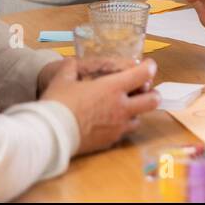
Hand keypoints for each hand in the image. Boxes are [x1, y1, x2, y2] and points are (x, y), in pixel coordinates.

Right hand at [40, 58, 160, 154]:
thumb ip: (70, 69)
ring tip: (125, 108)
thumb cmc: (58, 104)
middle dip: (152, 94)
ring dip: (136, 112)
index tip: (148, 65)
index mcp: (112, 88)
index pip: (143, 75)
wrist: (51, 134)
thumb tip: (70, 62)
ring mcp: (118, 127)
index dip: (149, 67)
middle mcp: (121, 108)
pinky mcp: (110, 141)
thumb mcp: (62, 80)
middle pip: (153, 100)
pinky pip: (123, 133)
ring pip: (140, 119)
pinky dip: (121, 127)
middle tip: (143, 90)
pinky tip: (110, 123)